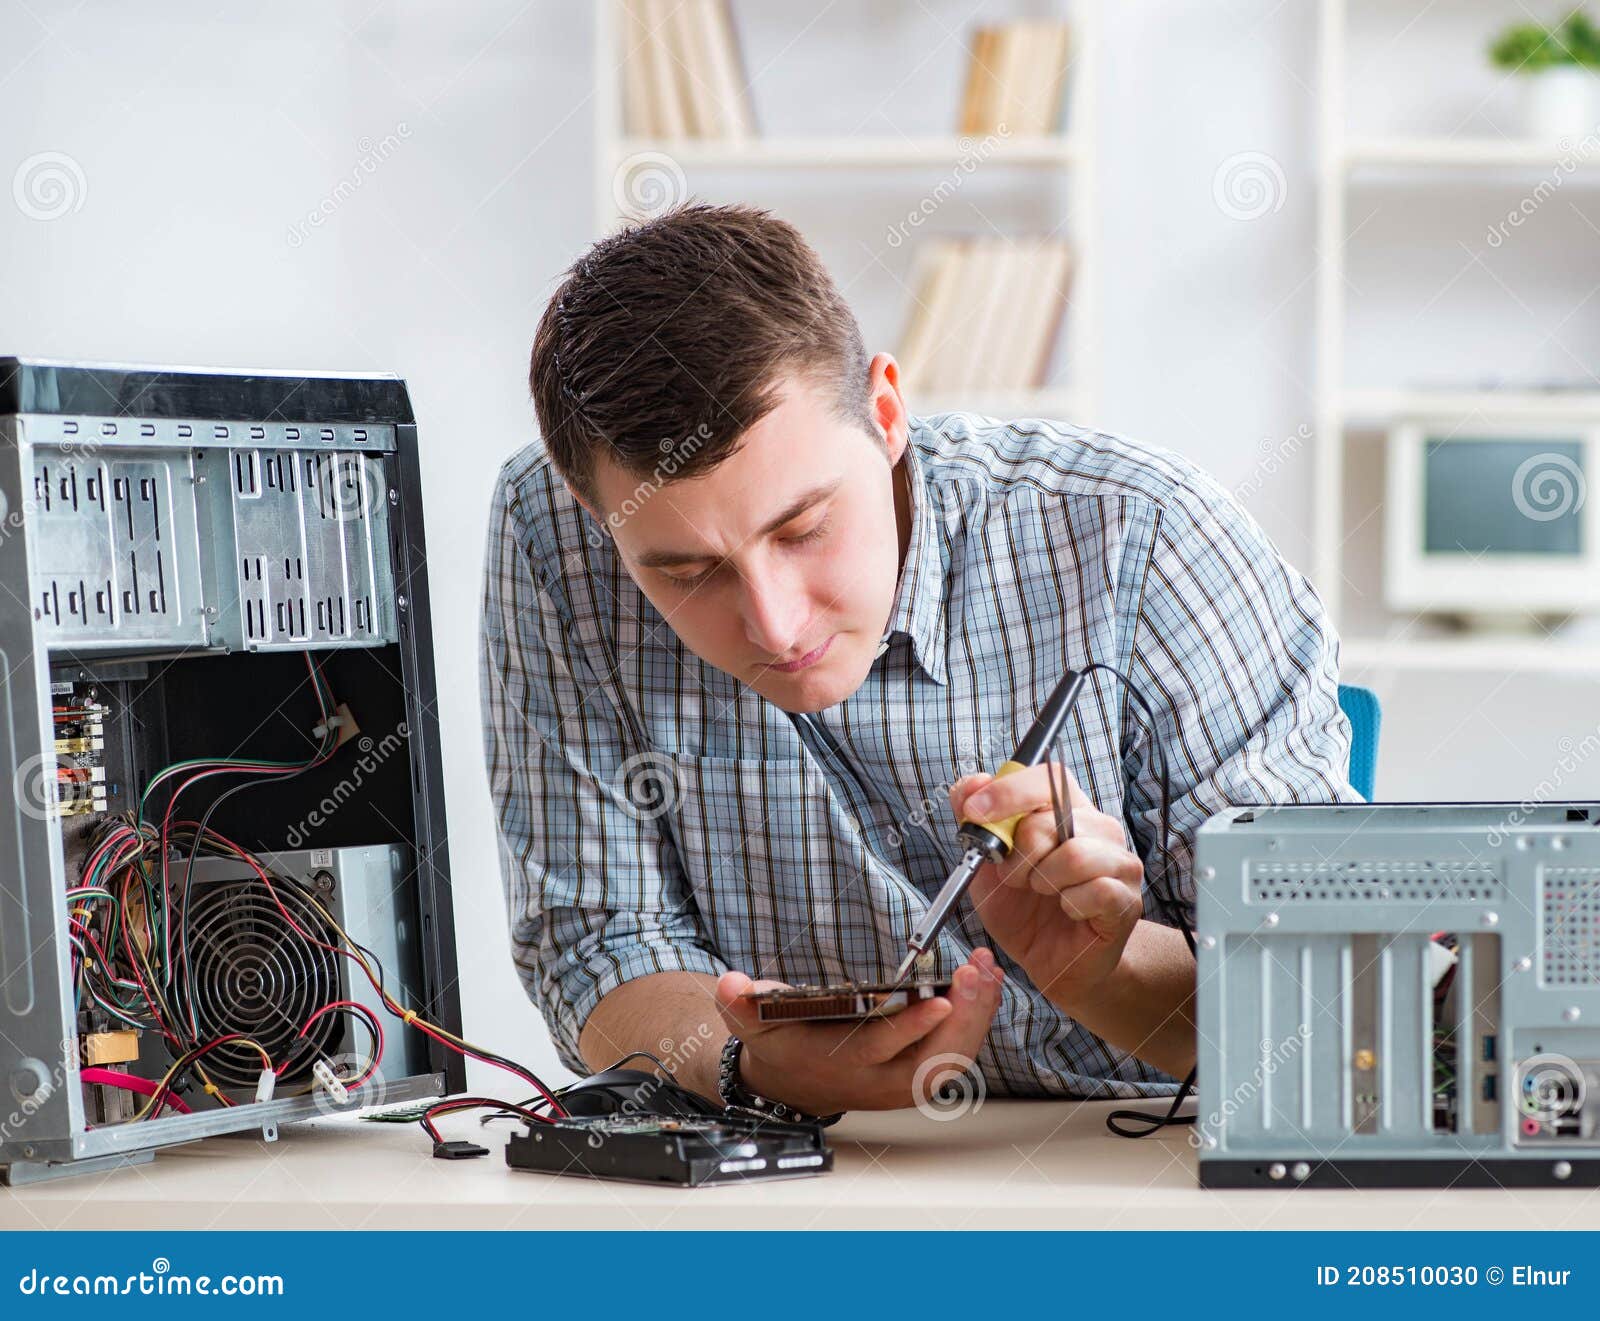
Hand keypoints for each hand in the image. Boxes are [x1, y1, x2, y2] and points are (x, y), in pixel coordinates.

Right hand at [713, 948, 1003, 1114]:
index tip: (940, 998)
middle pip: (933, 1057)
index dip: (913, 1024)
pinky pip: (957, 1056)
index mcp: (842, 1063)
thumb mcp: (751, 1021)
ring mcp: (903, 1083)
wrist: (793, 1082)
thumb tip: (733, 985)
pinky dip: (977, 1023)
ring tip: (987, 972)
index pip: (882, 1046)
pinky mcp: (919, 1077)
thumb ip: (742, 1002)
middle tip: (977, 972)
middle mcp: (879, 1080)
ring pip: (953, 1060)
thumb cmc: (779, 1044)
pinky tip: (984, 988)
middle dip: (964, 1016)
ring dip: (978, 1017)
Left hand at [949, 765, 1142, 1010]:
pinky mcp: (1127, 899)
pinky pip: (1095, 891)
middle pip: (1051, 820)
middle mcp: (1099, 829)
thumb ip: (976, 824)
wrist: (1052, 962)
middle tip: (1016, 878)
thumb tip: (970, 785)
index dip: (1010, 791)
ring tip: (1042, 894)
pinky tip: (1067, 912)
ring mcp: (1119, 863)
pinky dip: (1069, 904)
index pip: (1048, 776)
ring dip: (1044, 881)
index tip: (976, 812)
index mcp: (1066, 811)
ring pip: (1075, 855)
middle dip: (1018, 855)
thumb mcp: (985, 866)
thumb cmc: (1024, 911)